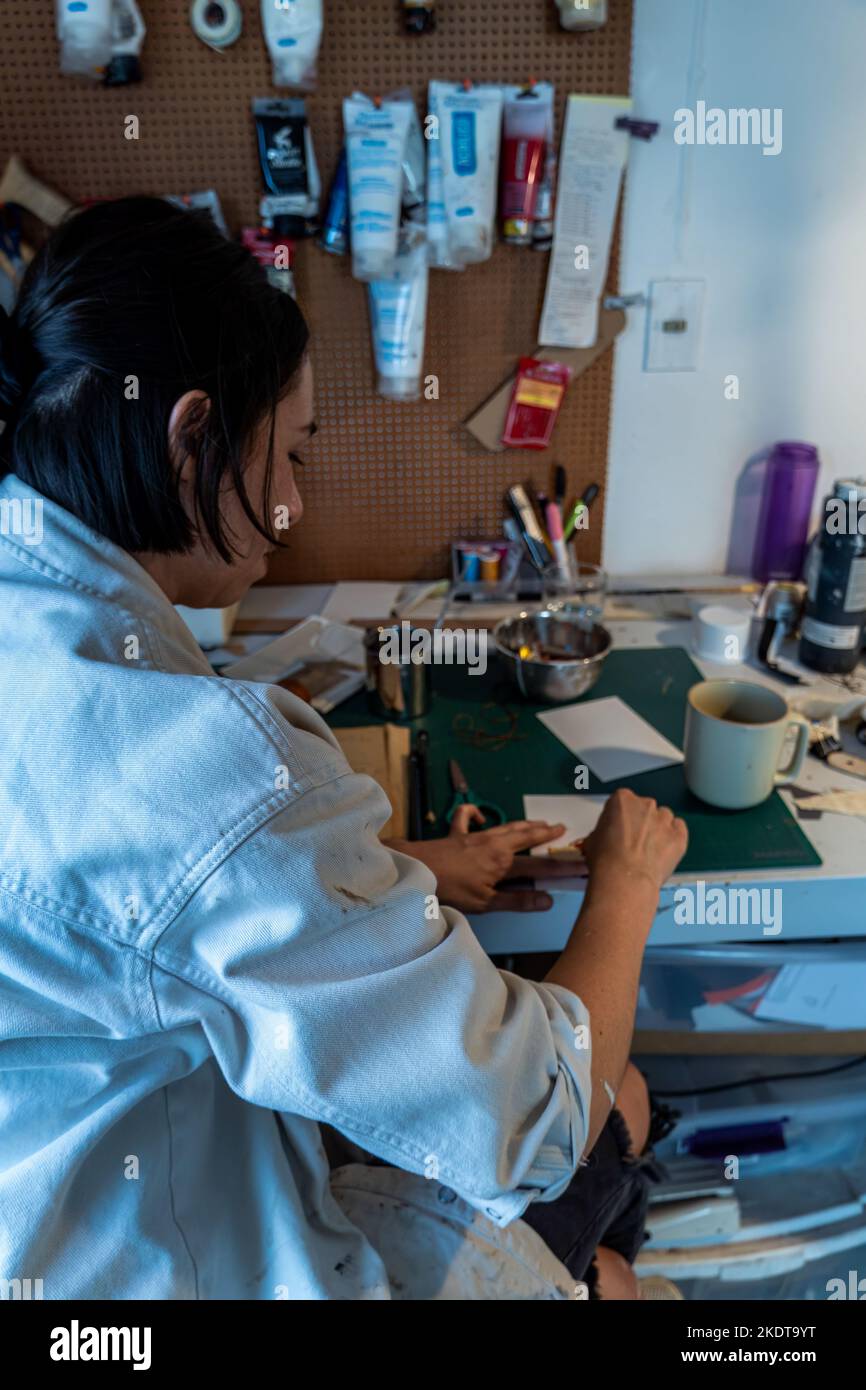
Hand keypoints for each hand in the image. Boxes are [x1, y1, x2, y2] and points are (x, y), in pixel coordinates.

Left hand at [391, 806, 580, 912]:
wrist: (418, 869)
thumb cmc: (452, 889)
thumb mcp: (487, 903)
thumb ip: (518, 901)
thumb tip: (549, 901)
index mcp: (504, 861)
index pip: (540, 865)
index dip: (562, 865)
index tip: (581, 863)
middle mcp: (493, 844)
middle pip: (525, 837)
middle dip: (544, 834)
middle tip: (561, 829)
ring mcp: (474, 836)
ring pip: (505, 826)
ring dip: (523, 824)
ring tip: (537, 822)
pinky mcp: (456, 834)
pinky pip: (465, 818)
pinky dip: (473, 813)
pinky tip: (479, 815)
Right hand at [580, 788, 687, 893]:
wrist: (625, 880)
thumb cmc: (604, 860)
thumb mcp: (592, 839)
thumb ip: (604, 831)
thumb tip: (608, 839)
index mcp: (621, 800)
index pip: (622, 803)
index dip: (620, 818)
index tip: (617, 831)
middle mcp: (645, 804)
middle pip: (645, 808)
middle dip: (640, 822)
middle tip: (633, 842)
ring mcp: (664, 819)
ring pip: (664, 817)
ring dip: (658, 828)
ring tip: (650, 849)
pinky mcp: (679, 835)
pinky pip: (679, 828)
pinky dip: (673, 836)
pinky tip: (664, 850)